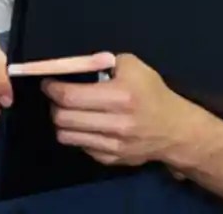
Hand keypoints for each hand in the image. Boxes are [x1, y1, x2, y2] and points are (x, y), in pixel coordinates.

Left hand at [43, 53, 194, 166]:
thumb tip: (74, 66)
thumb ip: (102, 62)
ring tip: (68, 112)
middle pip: (63, 118)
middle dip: (54, 105)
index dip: (52, 89)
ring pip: (66, 136)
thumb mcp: (133, 66)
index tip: (48, 83)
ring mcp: (112, 146)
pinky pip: (80, 147)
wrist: (175, 129)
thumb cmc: (152, 92)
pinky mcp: (111, 160)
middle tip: (57, 97)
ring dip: (62, 122)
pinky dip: (77, 136)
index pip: (71, 96)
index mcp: (120, 96)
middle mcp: (115, 124)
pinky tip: (86, 125)